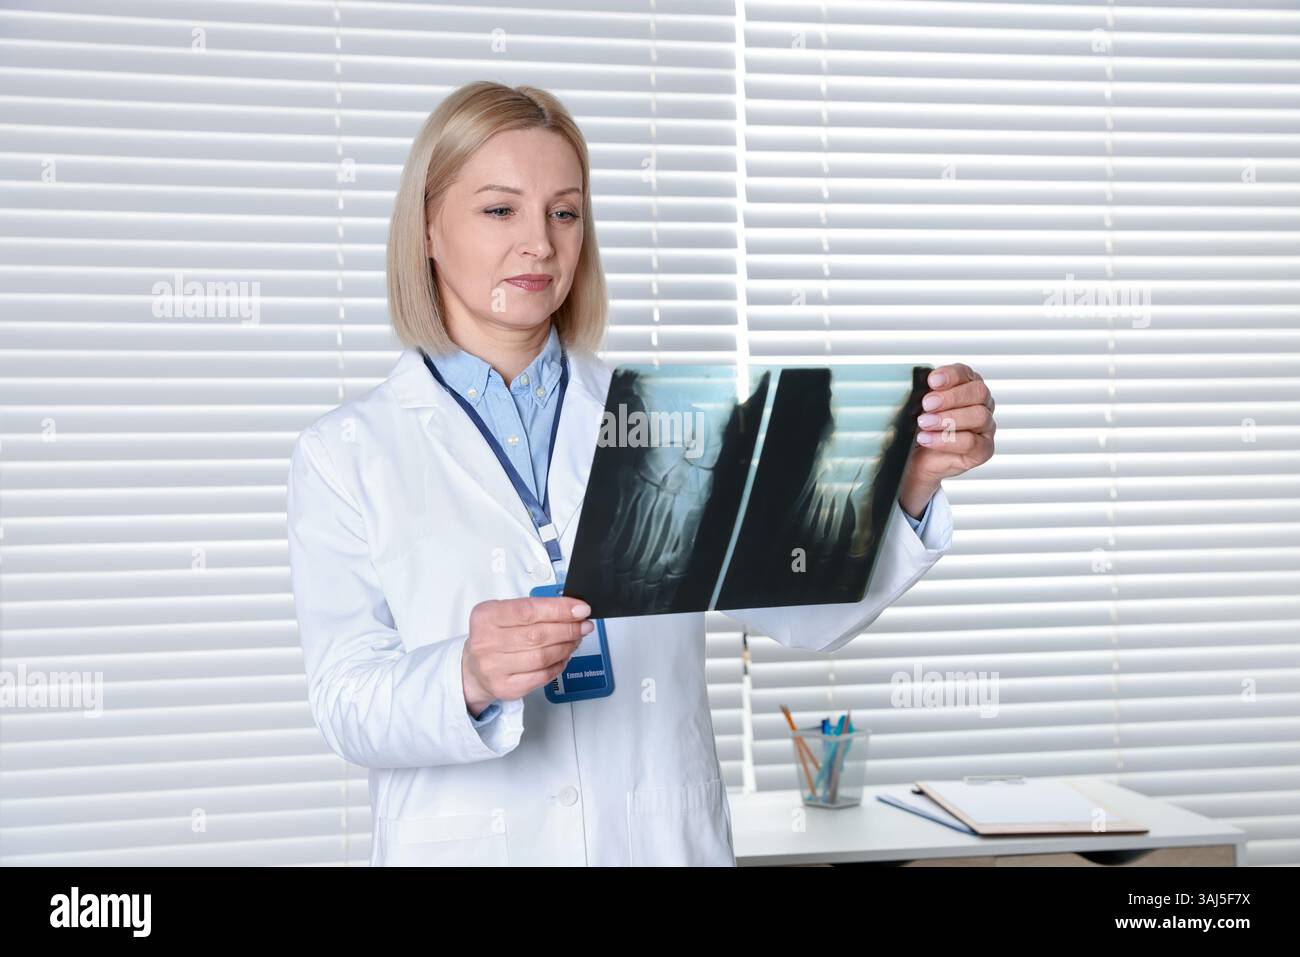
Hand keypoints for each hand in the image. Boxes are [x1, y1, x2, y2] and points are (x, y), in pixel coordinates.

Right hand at [461, 596, 592, 715]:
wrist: (473, 669)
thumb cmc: (494, 637)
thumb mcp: (505, 613)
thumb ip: (535, 608)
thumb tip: (572, 609)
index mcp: (486, 617)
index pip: (528, 610)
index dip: (559, 610)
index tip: (581, 609)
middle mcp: (486, 643)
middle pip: (538, 635)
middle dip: (568, 629)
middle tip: (583, 625)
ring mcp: (494, 668)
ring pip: (543, 656)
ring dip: (567, 646)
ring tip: (575, 639)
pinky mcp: (506, 688)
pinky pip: (542, 676)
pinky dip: (559, 664)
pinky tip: (564, 656)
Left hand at [899, 362, 996, 517]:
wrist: (913, 460)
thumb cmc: (917, 429)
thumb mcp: (915, 406)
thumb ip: (920, 393)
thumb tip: (914, 383)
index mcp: (966, 386)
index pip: (965, 373)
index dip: (950, 375)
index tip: (932, 381)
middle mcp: (981, 404)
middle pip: (978, 392)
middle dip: (950, 397)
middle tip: (926, 404)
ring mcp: (985, 427)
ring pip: (979, 416)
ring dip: (949, 419)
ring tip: (924, 423)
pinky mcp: (983, 449)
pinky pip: (972, 442)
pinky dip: (947, 440)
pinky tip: (927, 439)